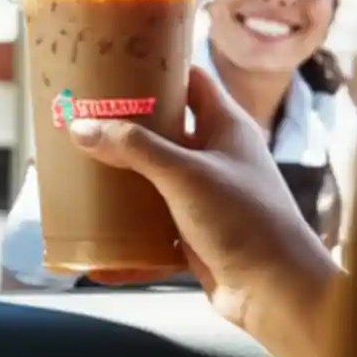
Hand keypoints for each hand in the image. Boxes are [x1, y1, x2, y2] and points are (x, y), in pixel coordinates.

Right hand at [66, 66, 338, 330]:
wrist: (277, 292)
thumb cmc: (244, 218)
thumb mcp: (185, 173)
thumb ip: (134, 148)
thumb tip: (82, 128)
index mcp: (226, 127)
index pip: (192, 81)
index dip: (159, 69)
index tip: (117, 65)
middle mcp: (216, 158)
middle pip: (165, 132)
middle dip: (126, 129)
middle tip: (83, 120)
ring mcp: (205, 198)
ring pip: (155, 183)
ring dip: (122, 183)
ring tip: (79, 175)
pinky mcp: (195, 238)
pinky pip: (153, 234)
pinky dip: (127, 243)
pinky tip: (95, 254)